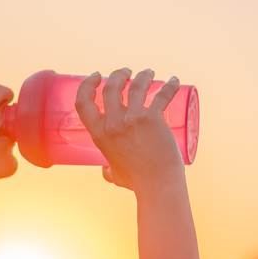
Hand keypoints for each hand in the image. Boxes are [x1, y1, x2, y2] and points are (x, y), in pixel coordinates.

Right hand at [74, 67, 184, 191]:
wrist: (157, 185)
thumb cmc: (136, 182)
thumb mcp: (113, 175)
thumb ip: (107, 170)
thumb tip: (106, 170)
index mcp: (99, 134)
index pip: (83, 103)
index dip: (86, 85)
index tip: (96, 76)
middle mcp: (113, 123)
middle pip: (111, 87)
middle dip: (118, 74)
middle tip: (127, 72)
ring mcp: (133, 119)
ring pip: (136, 85)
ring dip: (142, 75)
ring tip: (148, 73)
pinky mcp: (154, 118)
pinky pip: (162, 94)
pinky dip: (170, 86)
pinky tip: (174, 81)